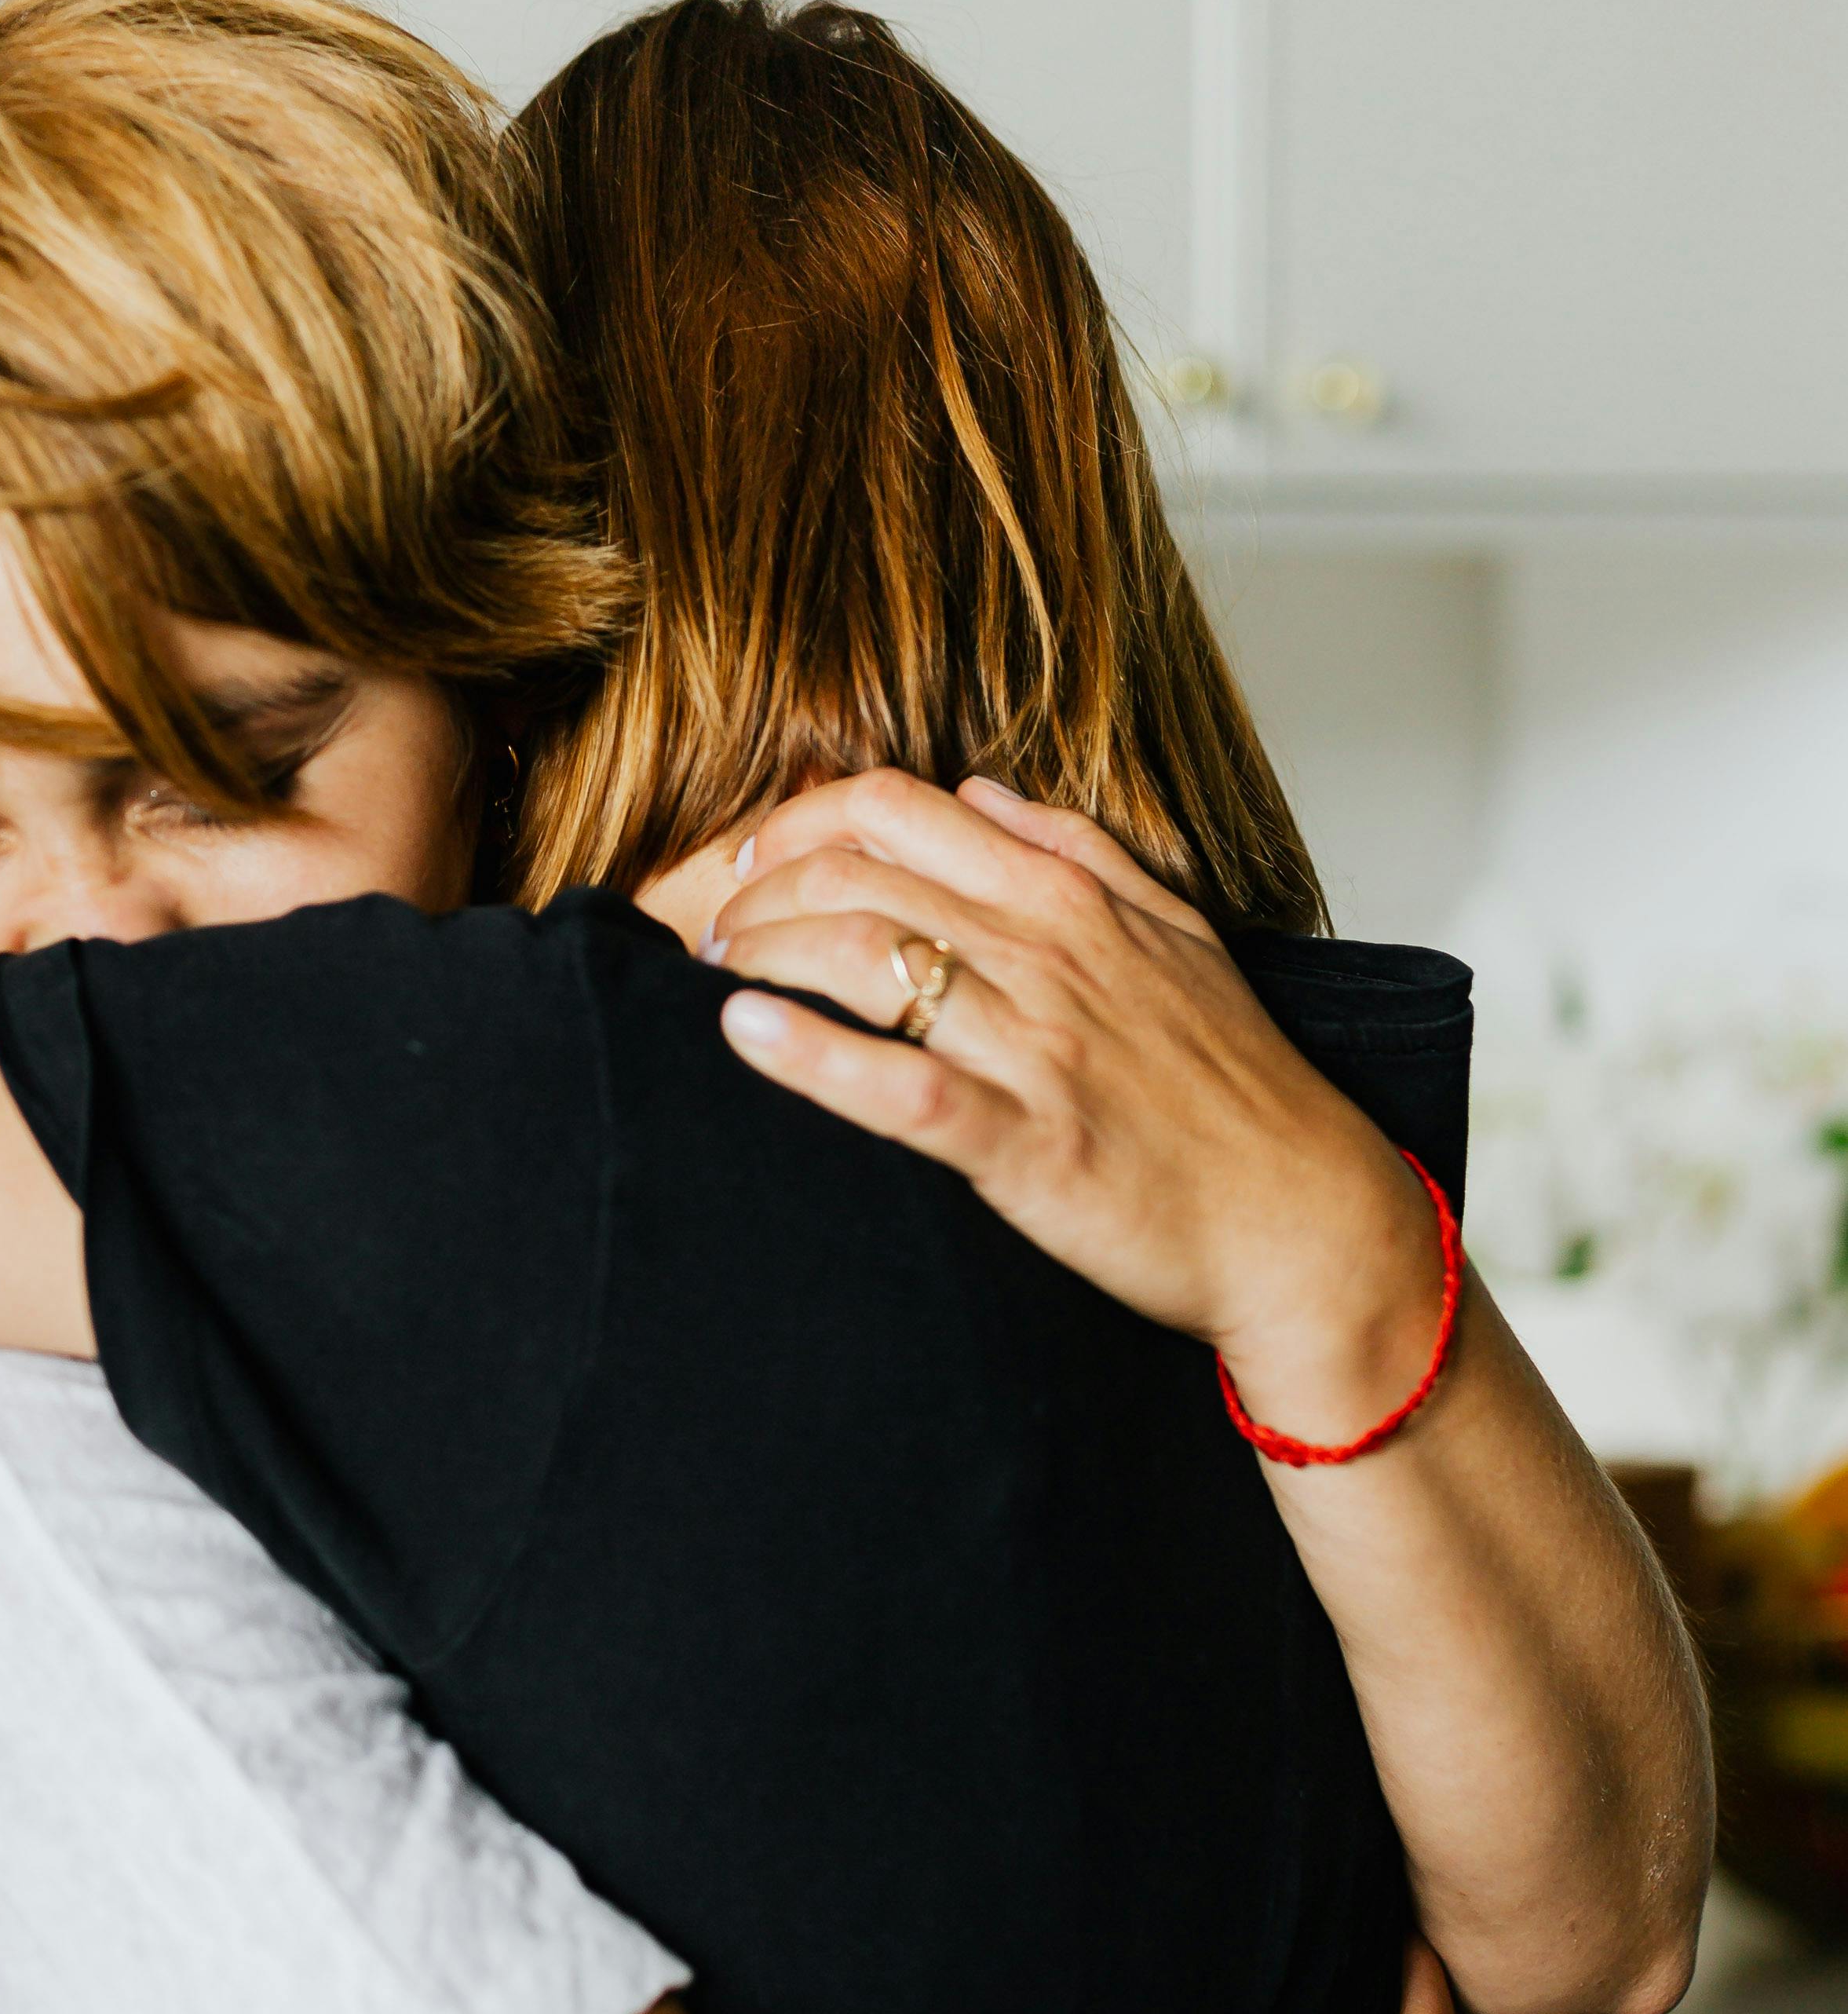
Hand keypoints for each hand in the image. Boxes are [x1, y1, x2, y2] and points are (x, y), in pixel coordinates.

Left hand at [709, 772, 1447, 1449]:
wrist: (1303, 1218)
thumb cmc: (1235, 1085)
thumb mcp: (1176, 932)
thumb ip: (1074, 848)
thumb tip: (977, 794)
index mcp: (1071, 895)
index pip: (900, 809)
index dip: (801, 822)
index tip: (753, 863)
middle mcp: (1049, 953)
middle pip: (859, 875)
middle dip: (758, 893)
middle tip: (711, 934)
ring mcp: (1038, 1049)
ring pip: (866, 960)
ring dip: (762, 957)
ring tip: (710, 978)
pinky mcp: (1029, 1146)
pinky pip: (900, 1086)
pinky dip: (811, 1056)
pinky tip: (743, 1037)